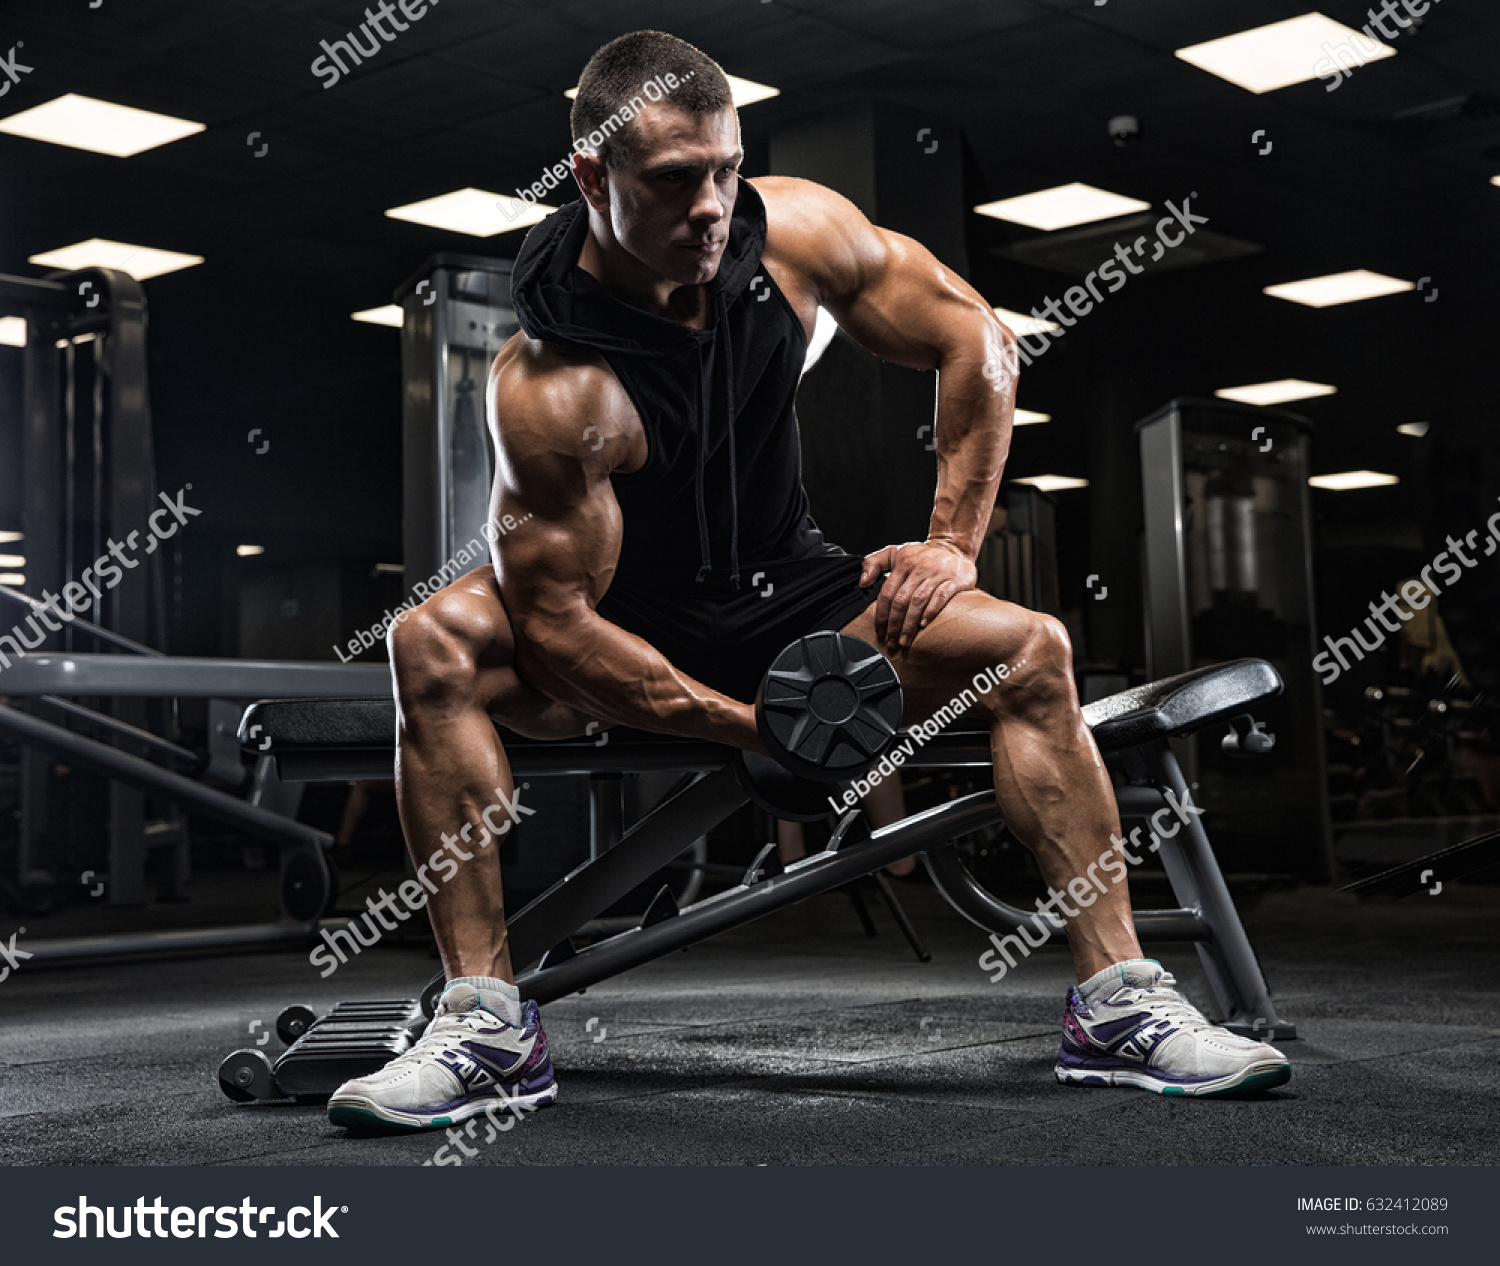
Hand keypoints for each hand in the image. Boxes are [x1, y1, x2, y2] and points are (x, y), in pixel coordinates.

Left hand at [860, 540, 975, 650]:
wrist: (955, 548)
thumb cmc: (922, 556)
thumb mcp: (896, 553)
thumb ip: (874, 563)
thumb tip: (862, 582)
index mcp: (904, 562)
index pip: (887, 592)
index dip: (882, 614)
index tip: (880, 631)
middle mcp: (920, 567)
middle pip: (901, 600)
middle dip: (894, 624)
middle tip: (892, 641)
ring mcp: (938, 573)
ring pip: (919, 601)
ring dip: (910, 624)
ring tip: (904, 640)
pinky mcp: (954, 579)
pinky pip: (941, 597)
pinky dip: (931, 611)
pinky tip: (923, 624)